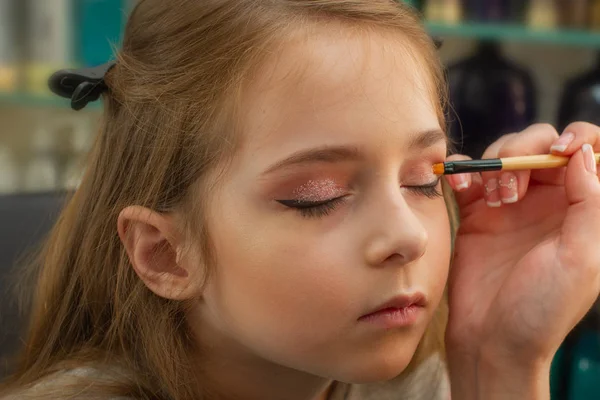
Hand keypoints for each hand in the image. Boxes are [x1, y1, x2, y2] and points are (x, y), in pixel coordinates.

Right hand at [443, 123, 599, 396]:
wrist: (490, 338)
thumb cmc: (541, 308)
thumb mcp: (580, 259)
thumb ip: (589, 203)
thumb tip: (583, 153)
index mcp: (582, 210)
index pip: (589, 153)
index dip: (578, 139)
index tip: (558, 151)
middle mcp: (547, 201)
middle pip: (540, 144)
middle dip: (525, 153)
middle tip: (512, 191)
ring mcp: (508, 204)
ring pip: (504, 153)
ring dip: (496, 165)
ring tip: (492, 200)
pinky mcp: (475, 211)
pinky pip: (469, 174)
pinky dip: (462, 170)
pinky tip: (460, 186)